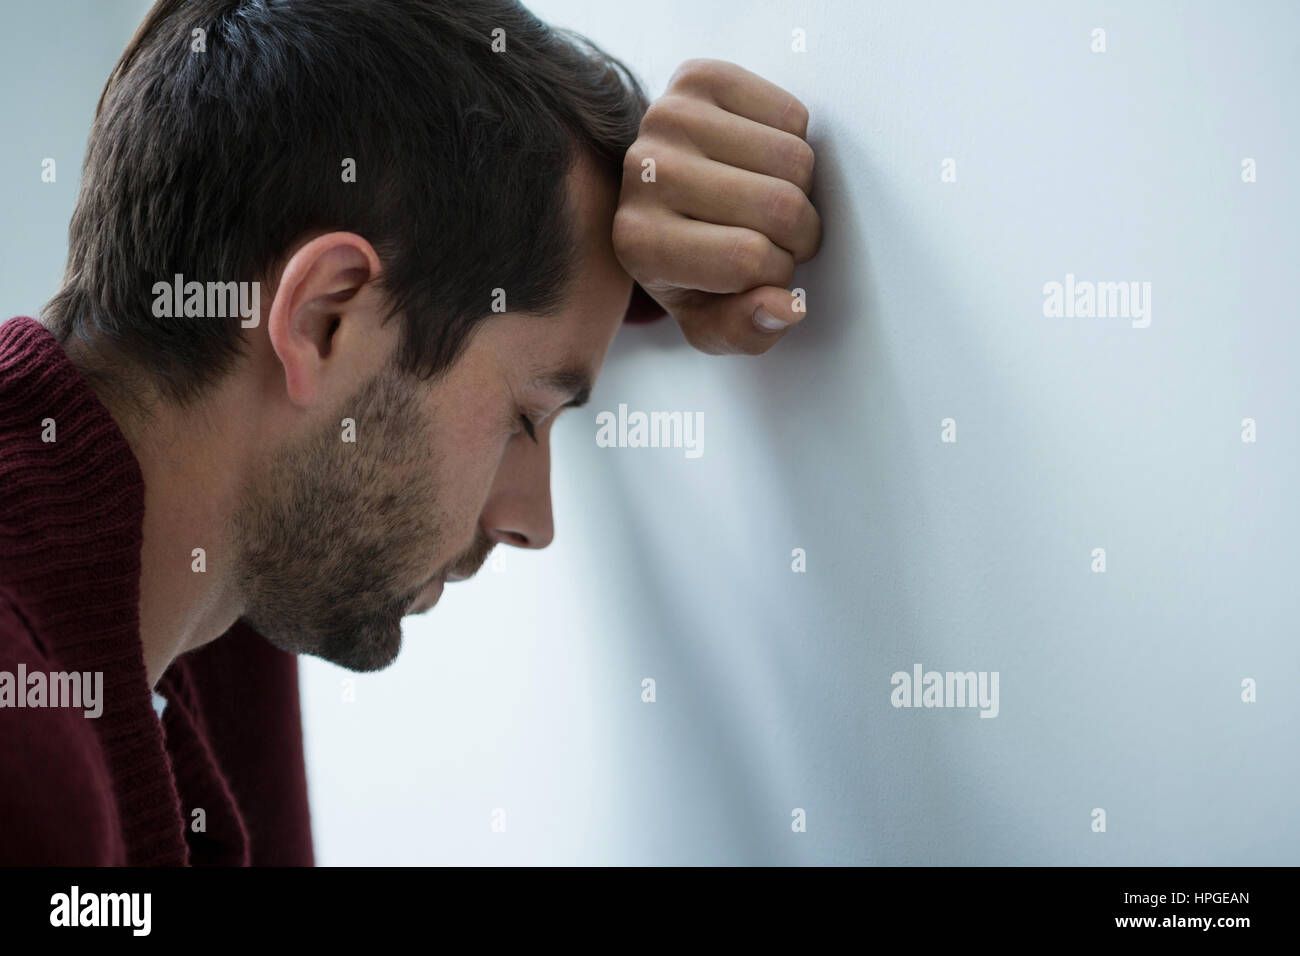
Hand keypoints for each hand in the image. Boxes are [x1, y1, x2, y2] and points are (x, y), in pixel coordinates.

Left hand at [612, 59, 821, 354]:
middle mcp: (643, 172)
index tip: (762, 273)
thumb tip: (787, 308)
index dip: (778, 274)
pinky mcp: (698, 79)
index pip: (749, 260)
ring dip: (801, 189)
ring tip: (767, 200)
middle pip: (780, 206)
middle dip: (799, 234)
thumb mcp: (712, 319)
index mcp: (638, 243)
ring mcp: (667, 118)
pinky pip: (793, 115)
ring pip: (794, 159)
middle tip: (775, 237)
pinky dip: (794, 142)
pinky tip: (760, 161)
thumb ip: (746, 332)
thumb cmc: (693, 265)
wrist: (664, 196)